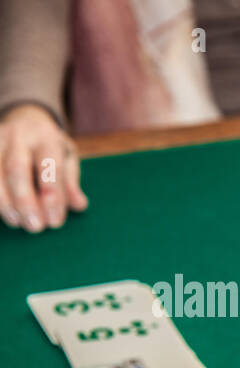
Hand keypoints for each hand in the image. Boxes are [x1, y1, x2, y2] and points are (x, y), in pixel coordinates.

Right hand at [0, 104, 87, 232]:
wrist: (23, 117)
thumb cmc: (49, 145)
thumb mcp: (67, 156)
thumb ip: (70, 181)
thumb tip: (79, 205)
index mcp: (46, 137)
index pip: (50, 167)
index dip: (53, 197)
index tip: (55, 222)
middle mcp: (18, 136)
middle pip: (17, 168)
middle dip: (25, 201)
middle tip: (35, 227)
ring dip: (4, 201)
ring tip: (16, 222)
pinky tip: (2, 213)